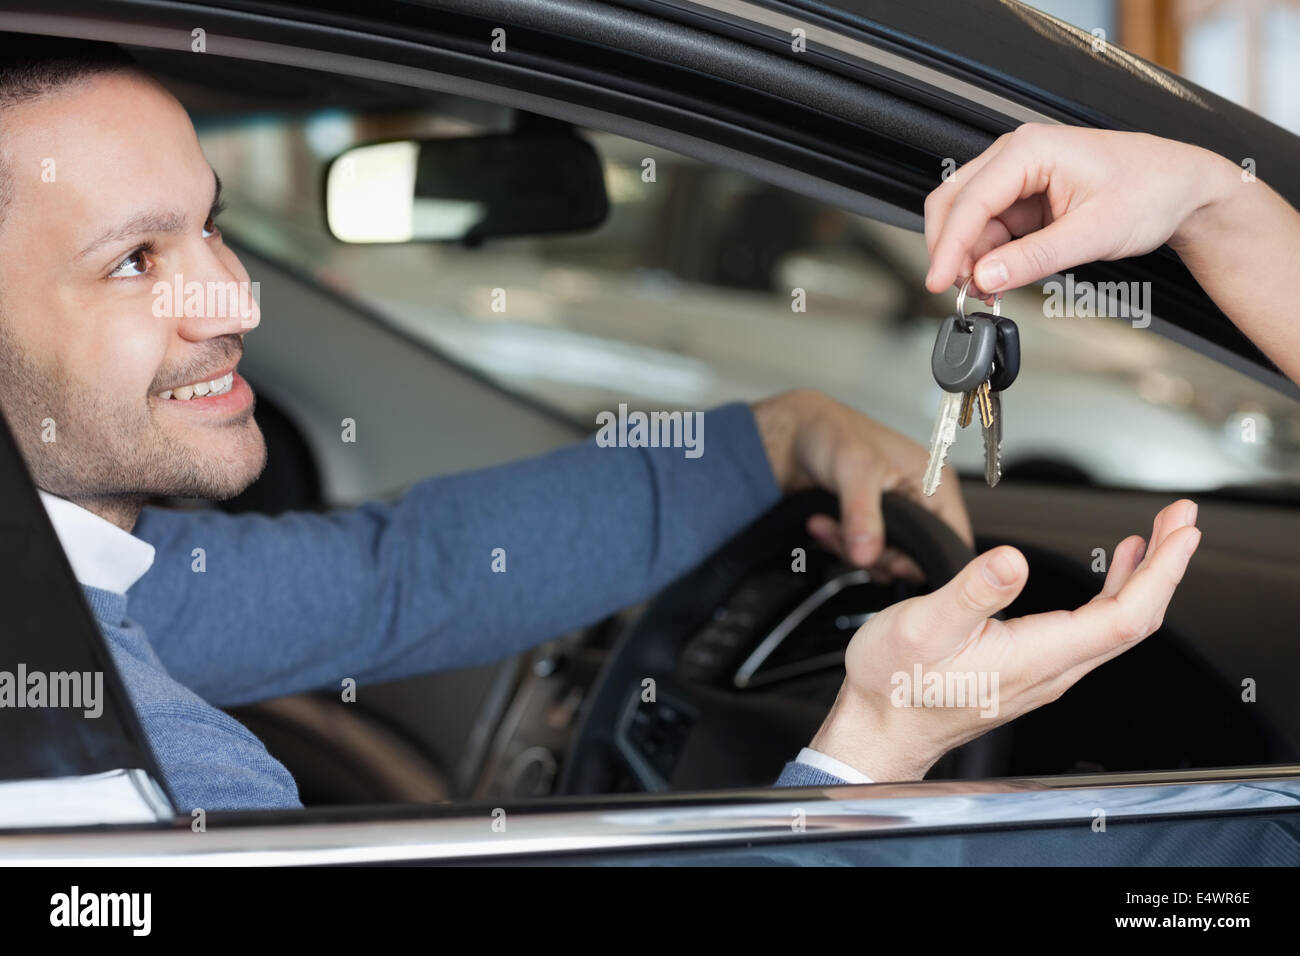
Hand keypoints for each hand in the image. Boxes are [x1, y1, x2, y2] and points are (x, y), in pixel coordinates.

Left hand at [751, 389, 972, 568]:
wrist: (796, 435)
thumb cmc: (831, 432)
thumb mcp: (854, 470)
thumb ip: (863, 514)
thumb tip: (868, 554)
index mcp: (936, 482)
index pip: (953, 539)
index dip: (926, 558)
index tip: (891, 562)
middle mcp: (922, 500)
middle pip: (916, 556)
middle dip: (876, 553)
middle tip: (847, 536)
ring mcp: (898, 515)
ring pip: (886, 559)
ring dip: (851, 548)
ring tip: (828, 523)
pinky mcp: (873, 525)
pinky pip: (865, 553)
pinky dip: (841, 545)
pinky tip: (823, 525)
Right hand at [808, 499, 1200, 780]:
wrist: (878, 728)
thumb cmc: (894, 685)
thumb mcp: (922, 626)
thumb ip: (971, 592)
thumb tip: (1011, 560)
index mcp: (1033, 656)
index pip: (1124, 617)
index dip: (1160, 572)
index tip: (1180, 532)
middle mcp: (1050, 669)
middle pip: (1133, 619)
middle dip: (1165, 565)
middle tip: (1180, 519)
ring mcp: (1044, 672)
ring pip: (1117, 625)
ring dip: (1145, 577)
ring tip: (1159, 536)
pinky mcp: (1032, 669)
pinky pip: (1094, 631)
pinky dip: (1115, 592)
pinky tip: (1114, 571)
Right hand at [923, 123, 1236, 296]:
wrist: (1183, 187)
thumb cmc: (1151, 191)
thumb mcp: (1093, 233)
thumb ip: (1034, 257)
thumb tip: (986, 277)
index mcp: (1030, 149)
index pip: (969, 202)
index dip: (948, 247)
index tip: (938, 282)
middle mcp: (1016, 155)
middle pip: (954, 203)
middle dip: (951, 250)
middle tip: (960, 291)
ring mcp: (1018, 175)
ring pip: (967, 218)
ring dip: (969, 256)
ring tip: (988, 290)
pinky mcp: (1024, 195)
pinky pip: (989, 227)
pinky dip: (987, 255)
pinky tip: (999, 277)